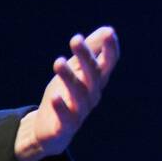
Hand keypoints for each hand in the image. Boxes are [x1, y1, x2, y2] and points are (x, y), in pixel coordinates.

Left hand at [15, 26, 120, 160]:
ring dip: (69, 77)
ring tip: (58, 62)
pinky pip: (66, 117)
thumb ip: (90, 52)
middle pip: (93, 75)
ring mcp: (80, 112)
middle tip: (76, 39)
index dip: (110, 49)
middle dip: (86, 57)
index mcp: (96, 82)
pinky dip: (62, 108)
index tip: (109, 32)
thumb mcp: (76, 72)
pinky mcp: (65, 126)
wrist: (50, 131)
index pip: (108, 64)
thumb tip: (108, 29)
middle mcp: (92, 96)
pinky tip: (55, 97)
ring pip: (78, 94)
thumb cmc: (66, 96)